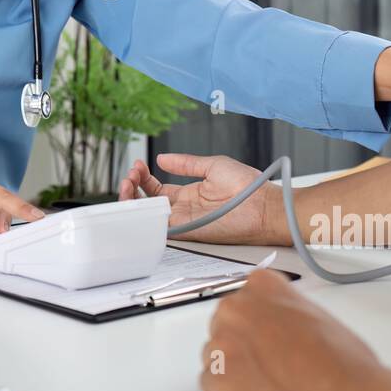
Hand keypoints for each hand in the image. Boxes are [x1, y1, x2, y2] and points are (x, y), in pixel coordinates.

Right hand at [119, 153, 280, 245]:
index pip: (156, 188)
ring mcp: (184, 221)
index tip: (138, 165)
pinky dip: (144, 220)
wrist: (264, 205)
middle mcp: (184, 209)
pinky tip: (135, 205)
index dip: (143, 178)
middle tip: (129, 176)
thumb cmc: (248, 186)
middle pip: (148, 202)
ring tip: (126, 185)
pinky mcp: (188, 232)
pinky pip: (160, 230)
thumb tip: (162, 158)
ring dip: (133, 202)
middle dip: (133, 188)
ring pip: (149, 217)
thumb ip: (186, 163)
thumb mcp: (212, 165)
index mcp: (189, 193)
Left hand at [201, 269, 390, 390]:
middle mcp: (236, 308)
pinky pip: (211, 382)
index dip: (257, 320)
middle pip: (226, 324)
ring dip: (234, 366)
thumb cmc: (339, 361)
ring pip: (216, 354)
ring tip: (267, 380)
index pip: (245, 297)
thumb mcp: (314, 314)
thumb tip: (278, 325)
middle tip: (268, 360)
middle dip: (242, 341)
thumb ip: (284, 311)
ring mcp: (223, 341)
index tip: (266, 332)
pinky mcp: (216, 376)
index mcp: (262, 285)